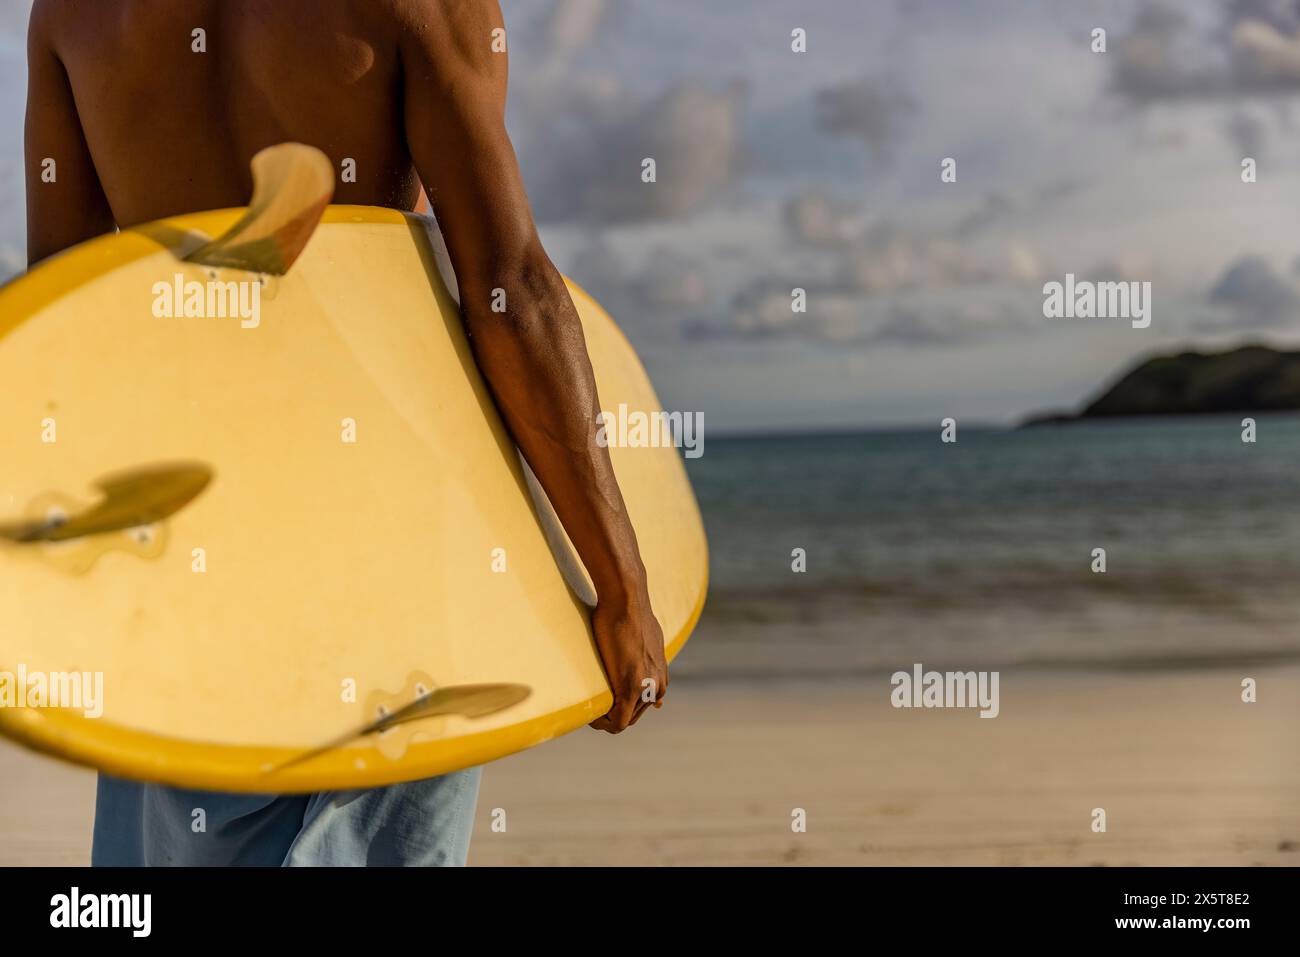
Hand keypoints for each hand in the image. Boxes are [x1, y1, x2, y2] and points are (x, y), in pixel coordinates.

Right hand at [588, 594, 667, 732]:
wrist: (626, 601)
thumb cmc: (628, 613)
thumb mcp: (646, 636)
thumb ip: (648, 653)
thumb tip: (649, 653)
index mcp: (660, 675)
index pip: (642, 706)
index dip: (621, 707)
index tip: (604, 701)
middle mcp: (657, 684)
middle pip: (634, 715)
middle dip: (614, 714)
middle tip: (593, 706)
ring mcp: (646, 687)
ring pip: (625, 719)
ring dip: (607, 718)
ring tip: (590, 709)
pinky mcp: (631, 688)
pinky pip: (618, 721)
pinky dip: (603, 723)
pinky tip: (590, 716)